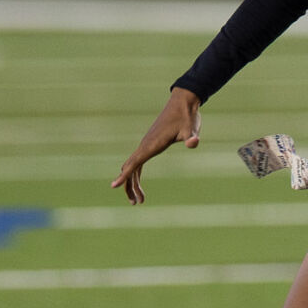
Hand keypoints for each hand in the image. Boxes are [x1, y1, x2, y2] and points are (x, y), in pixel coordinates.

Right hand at [111, 87, 201, 204]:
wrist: (182, 103)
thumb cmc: (186, 116)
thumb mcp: (191, 128)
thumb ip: (192, 136)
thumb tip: (194, 142)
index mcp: (151, 144)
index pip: (134, 163)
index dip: (124, 176)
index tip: (113, 186)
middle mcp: (145, 145)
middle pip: (130, 169)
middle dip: (129, 187)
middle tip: (136, 203)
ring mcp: (146, 145)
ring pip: (132, 167)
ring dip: (132, 184)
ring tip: (139, 201)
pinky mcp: (150, 144)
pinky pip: (138, 162)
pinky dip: (136, 175)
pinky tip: (139, 185)